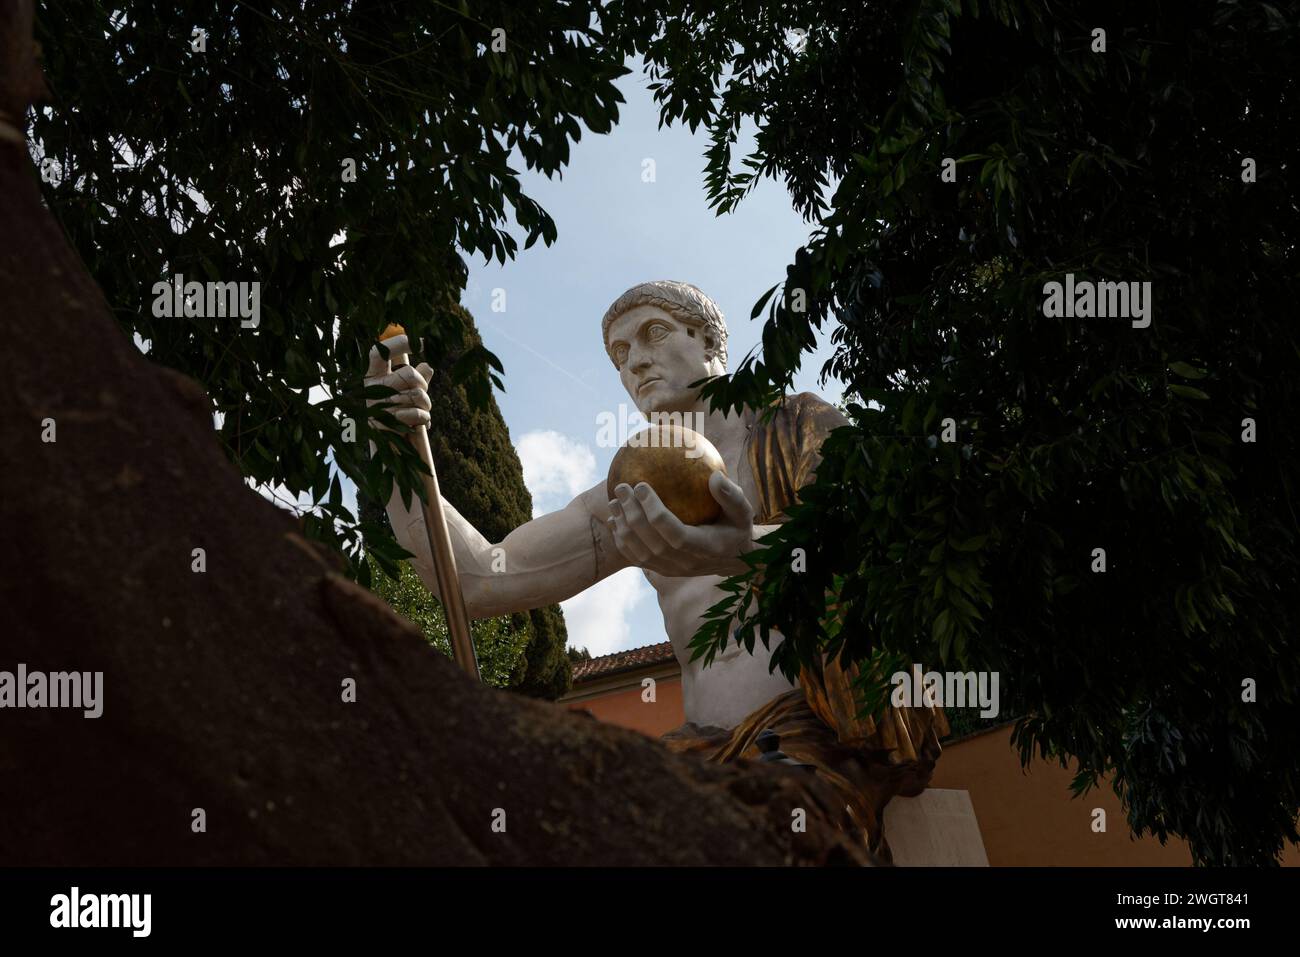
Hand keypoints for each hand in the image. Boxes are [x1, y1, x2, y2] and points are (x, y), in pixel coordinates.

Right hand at [365, 334, 433, 431]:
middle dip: (423, 385)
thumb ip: (415, 378)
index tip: (422, 342)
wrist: (384, 442)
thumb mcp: (403, 391)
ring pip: (417, 395)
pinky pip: (416, 414)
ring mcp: (377, 406)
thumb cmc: (395, 411)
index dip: (399, 344)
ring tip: (422, 410)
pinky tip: (420, 423)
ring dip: (426, 404)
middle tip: (423, 394)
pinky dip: (424, 419)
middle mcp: (372, 388)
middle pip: (409, 374)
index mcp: (373, 375)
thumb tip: (428, 366)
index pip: (380, 352)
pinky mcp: (385, 423)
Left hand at [607, 470, 755, 576]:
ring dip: (623, 528)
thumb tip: (714, 475)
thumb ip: (731, 495)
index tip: (641, 486)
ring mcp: (673, 570)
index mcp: (705, 548)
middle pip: (652, 542)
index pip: (674, 533)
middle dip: (632, 515)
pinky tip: (614, 520)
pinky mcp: (663, 571)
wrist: (736, 557)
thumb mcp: (743, 509)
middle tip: (622, 488)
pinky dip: (622, 541)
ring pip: (640, 553)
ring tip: (614, 502)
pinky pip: (637, 559)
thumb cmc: (738, 526)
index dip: (654, 511)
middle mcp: (687, 563)